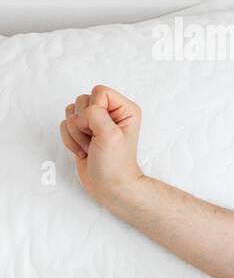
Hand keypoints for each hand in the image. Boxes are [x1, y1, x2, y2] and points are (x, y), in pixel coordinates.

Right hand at [59, 85, 144, 202]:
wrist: (109, 185)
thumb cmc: (115, 163)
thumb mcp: (110, 134)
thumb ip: (95, 114)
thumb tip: (81, 111)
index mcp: (125, 109)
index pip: (99, 91)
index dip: (94, 109)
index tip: (101, 129)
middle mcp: (110, 112)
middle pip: (82, 100)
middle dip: (83, 123)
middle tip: (95, 140)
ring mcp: (95, 122)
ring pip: (71, 112)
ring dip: (75, 133)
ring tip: (90, 146)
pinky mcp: (82, 131)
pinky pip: (64, 125)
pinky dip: (70, 140)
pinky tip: (83, 151)